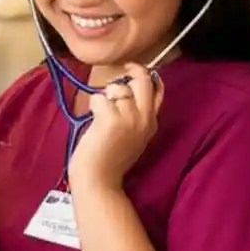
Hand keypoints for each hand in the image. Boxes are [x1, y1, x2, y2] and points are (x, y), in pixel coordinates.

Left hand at [69, 62, 164, 190]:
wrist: (99, 181)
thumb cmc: (109, 160)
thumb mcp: (132, 137)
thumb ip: (134, 116)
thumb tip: (125, 91)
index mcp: (151, 122)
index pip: (158, 90)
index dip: (147, 75)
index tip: (134, 69)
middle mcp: (144, 118)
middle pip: (142, 80)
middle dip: (130, 71)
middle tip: (120, 70)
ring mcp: (129, 117)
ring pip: (116, 88)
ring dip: (104, 98)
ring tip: (100, 118)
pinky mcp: (111, 119)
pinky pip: (98, 99)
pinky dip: (92, 107)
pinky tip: (93, 123)